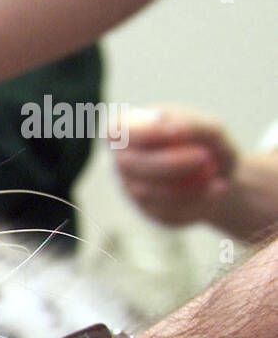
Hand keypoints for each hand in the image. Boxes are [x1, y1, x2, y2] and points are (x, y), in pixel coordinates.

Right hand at [115, 106, 237, 226]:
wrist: (221, 177)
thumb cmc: (210, 144)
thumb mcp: (212, 129)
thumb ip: (193, 126)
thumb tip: (172, 130)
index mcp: (129, 131)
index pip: (115, 130)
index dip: (137, 132)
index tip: (173, 130)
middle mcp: (122, 160)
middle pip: (127, 164)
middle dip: (167, 162)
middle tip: (204, 157)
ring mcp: (131, 189)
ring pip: (147, 192)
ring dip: (187, 186)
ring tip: (219, 178)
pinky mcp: (148, 212)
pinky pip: (165, 212)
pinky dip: (197, 202)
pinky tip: (218, 191)